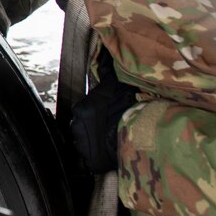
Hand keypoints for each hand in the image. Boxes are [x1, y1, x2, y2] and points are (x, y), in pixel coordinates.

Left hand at [68, 56, 136, 172]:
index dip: (95, 115)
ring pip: (85, 144)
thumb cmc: (129, 106)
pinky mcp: (90, 162)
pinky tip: (109, 154)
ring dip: (94, 144)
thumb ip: (107, 71)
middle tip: (109, 130)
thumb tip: (103, 53)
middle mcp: (76, 127)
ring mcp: (83, 146)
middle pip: (82, 128)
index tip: (105, 117)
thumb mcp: (117, 85)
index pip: (83, 112)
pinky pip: (91, 162)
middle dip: (92, 129)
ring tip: (110, 143)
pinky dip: (98, 159)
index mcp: (81, 109)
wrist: (139, 133)